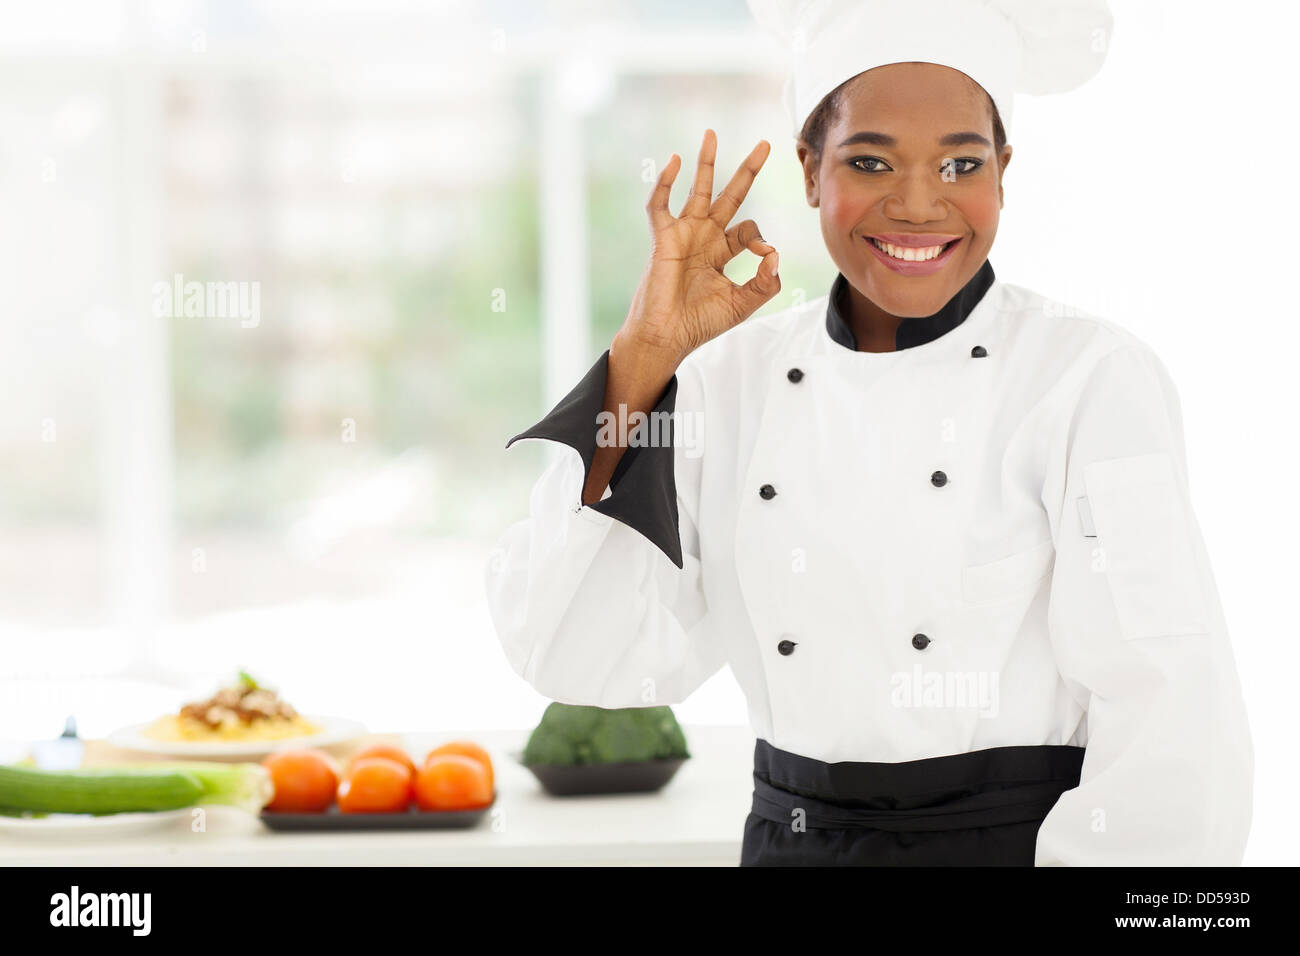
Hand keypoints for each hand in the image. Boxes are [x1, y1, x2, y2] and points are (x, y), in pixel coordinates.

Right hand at [618, 129, 780, 366]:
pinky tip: (674, 161)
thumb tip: (774, 253)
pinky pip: (659, 204)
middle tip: (763, 145)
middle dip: (746, 171)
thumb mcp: (742, 305)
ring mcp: (683, 235)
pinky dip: (664, 183)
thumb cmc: (699, 324)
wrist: (666, 337)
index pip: (748, 229)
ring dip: (706, 162)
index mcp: (722, 252)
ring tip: (712, 134)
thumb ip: (764, 283)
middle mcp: (704, 238)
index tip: (764, 254)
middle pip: (729, 196)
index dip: (760, 237)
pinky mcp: (662, 238)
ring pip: (697, 190)